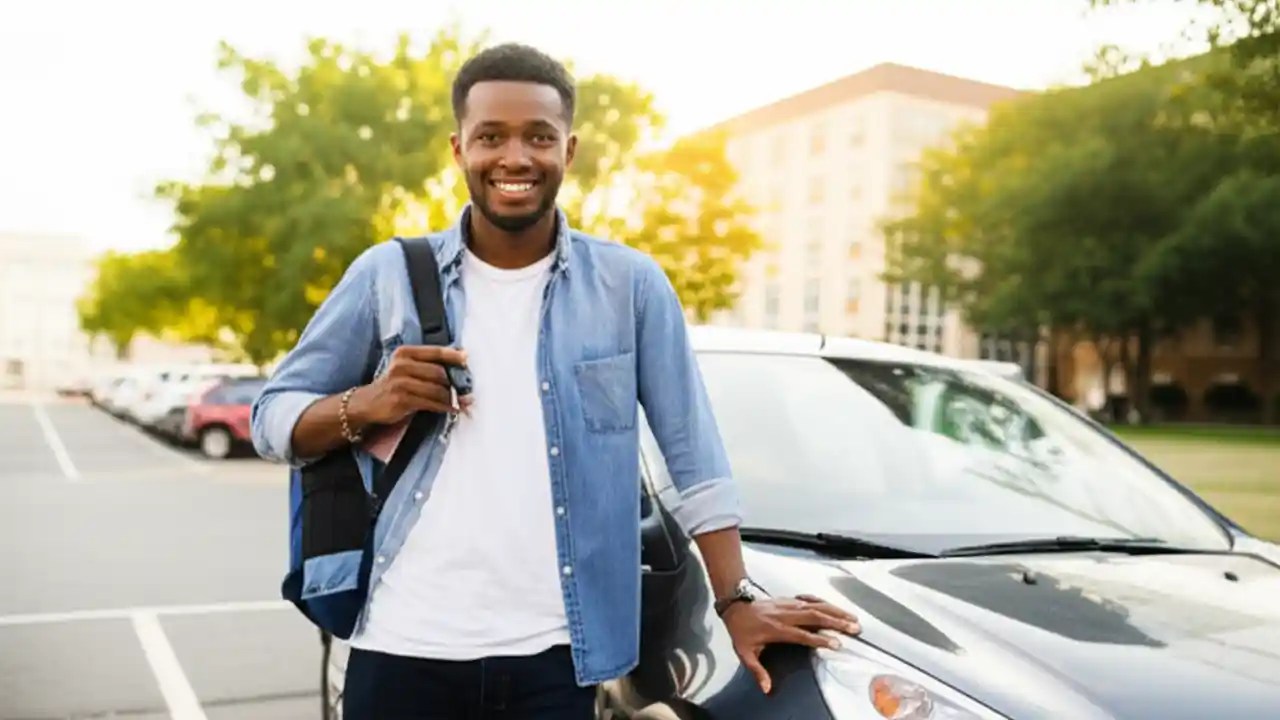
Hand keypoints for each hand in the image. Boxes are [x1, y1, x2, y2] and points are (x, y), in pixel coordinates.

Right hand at [349, 345, 471, 425]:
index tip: (468, 359)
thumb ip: (427, 365)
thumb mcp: (406, 368)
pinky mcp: (401, 399)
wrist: (367, 403)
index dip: (453, 355)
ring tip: (465, 402)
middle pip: (439, 372)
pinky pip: (430, 403)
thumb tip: (459, 367)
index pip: (434, 351)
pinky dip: (445, 407)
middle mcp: (402, 365)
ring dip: (453, 397)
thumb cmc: (394, 385)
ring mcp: (400, 382)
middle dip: (456, 382)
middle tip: (469, 389)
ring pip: (436, 389)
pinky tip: (453, 409)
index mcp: (405, 353)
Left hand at [722, 594, 860, 694]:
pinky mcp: (789, 599)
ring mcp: (789, 604)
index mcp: (777, 629)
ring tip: (852, 617)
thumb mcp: (744, 653)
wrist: (734, 606)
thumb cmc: (741, 631)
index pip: (802, 634)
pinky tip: (835, 607)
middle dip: (836, 622)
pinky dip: (824, 601)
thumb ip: (757, 671)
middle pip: (815, 616)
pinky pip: (810, 598)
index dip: (820, 638)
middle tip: (854, 628)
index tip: (837, 644)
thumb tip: (766, 688)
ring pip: (816, 605)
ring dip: (835, 610)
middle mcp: (786, 614)